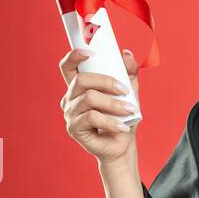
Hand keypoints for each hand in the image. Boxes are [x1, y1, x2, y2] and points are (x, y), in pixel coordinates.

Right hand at [58, 46, 140, 164]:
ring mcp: (70, 113)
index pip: (68, 67)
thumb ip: (129, 73)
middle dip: (105, 81)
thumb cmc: (123, 118)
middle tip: (125, 90)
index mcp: (79, 87)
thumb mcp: (130, 93)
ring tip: (129, 110)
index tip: (91, 52)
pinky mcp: (74, 129)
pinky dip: (110, 121)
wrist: (123, 145)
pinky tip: (122, 126)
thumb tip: (127, 54)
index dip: (74, 56)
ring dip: (113, 103)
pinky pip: (91, 118)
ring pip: (89, 98)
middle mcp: (70, 98)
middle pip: (81, 80)